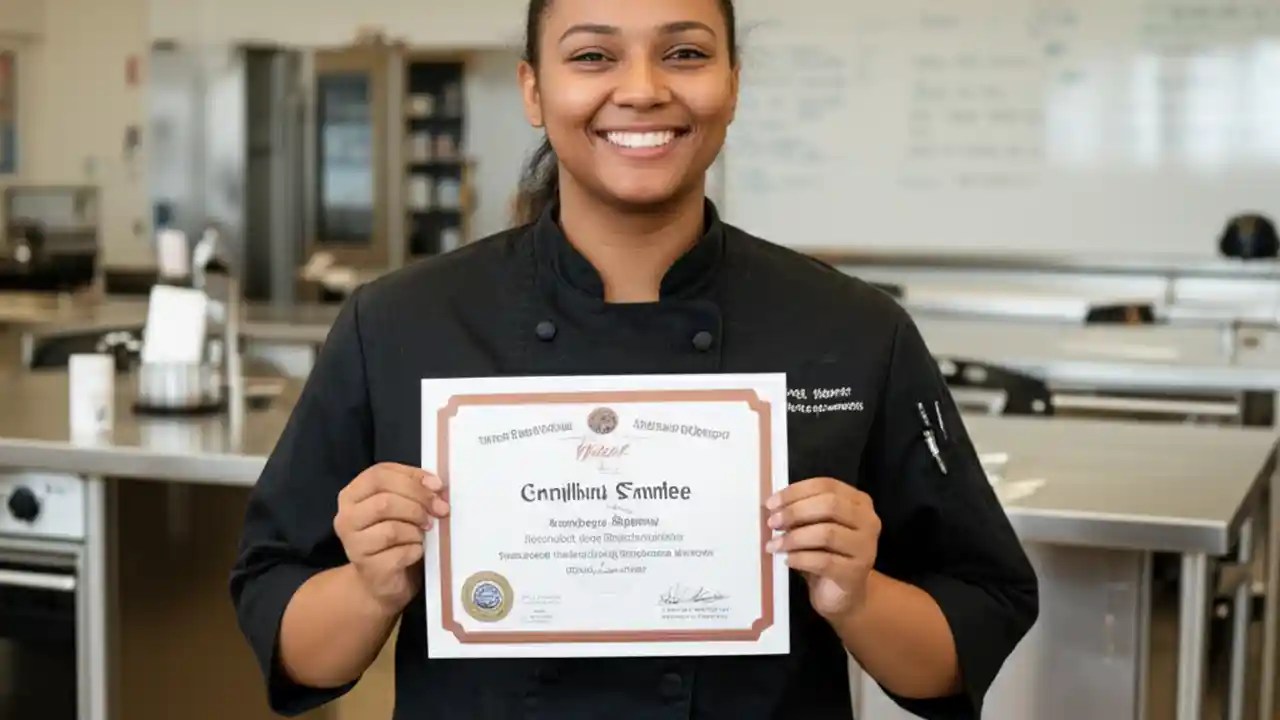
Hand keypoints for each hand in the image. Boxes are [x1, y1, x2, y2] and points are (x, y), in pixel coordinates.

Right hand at [333, 463, 450, 613]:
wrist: (381, 581)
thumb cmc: (394, 538)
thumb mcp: (401, 505)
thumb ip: (413, 489)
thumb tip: (436, 486)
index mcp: (352, 495)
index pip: (379, 474)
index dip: (412, 478)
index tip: (437, 486)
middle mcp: (346, 518)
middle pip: (385, 501)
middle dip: (419, 504)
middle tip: (440, 511)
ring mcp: (354, 545)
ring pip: (393, 529)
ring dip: (417, 530)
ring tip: (424, 534)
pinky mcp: (369, 568)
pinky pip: (401, 553)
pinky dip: (417, 550)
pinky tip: (416, 551)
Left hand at [765, 477, 880, 619]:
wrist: (845, 594)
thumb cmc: (826, 554)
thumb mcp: (814, 527)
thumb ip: (802, 513)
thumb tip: (774, 507)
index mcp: (858, 502)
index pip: (826, 485)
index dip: (796, 492)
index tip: (771, 503)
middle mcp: (868, 521)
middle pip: (830, 505)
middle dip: (795, 512)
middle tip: (772, 523)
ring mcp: (865, 548)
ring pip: (827, 533)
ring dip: (794, 538)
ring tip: (774, 545)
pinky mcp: (856, 573)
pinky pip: (824, 561)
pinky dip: (800, 559)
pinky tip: (787, 560)